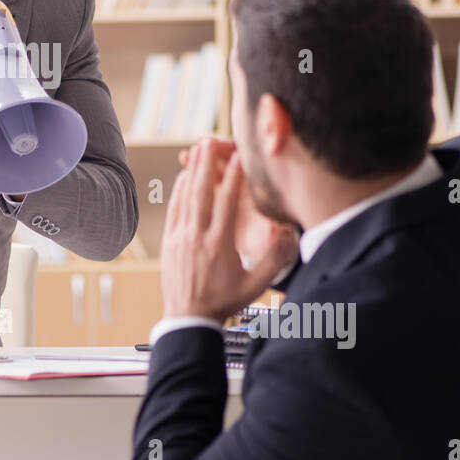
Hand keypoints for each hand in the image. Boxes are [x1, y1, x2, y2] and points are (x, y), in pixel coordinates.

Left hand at [160, 138, 298, 322]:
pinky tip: (184, 177)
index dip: (233, 178)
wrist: (188, 319)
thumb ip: (274, 261)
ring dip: (192, 172)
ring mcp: (180, 237)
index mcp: (219, 245)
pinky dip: (179, 190)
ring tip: (198, 150)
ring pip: (185, 197)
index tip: (239, 157)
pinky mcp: (169, 241)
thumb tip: (290, 236)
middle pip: (202, 193)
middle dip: (206, 164)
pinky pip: (174, 209)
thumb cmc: (223, 303)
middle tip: (210, 141)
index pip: (226, 204)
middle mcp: (197, 237)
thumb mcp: (255, 286)